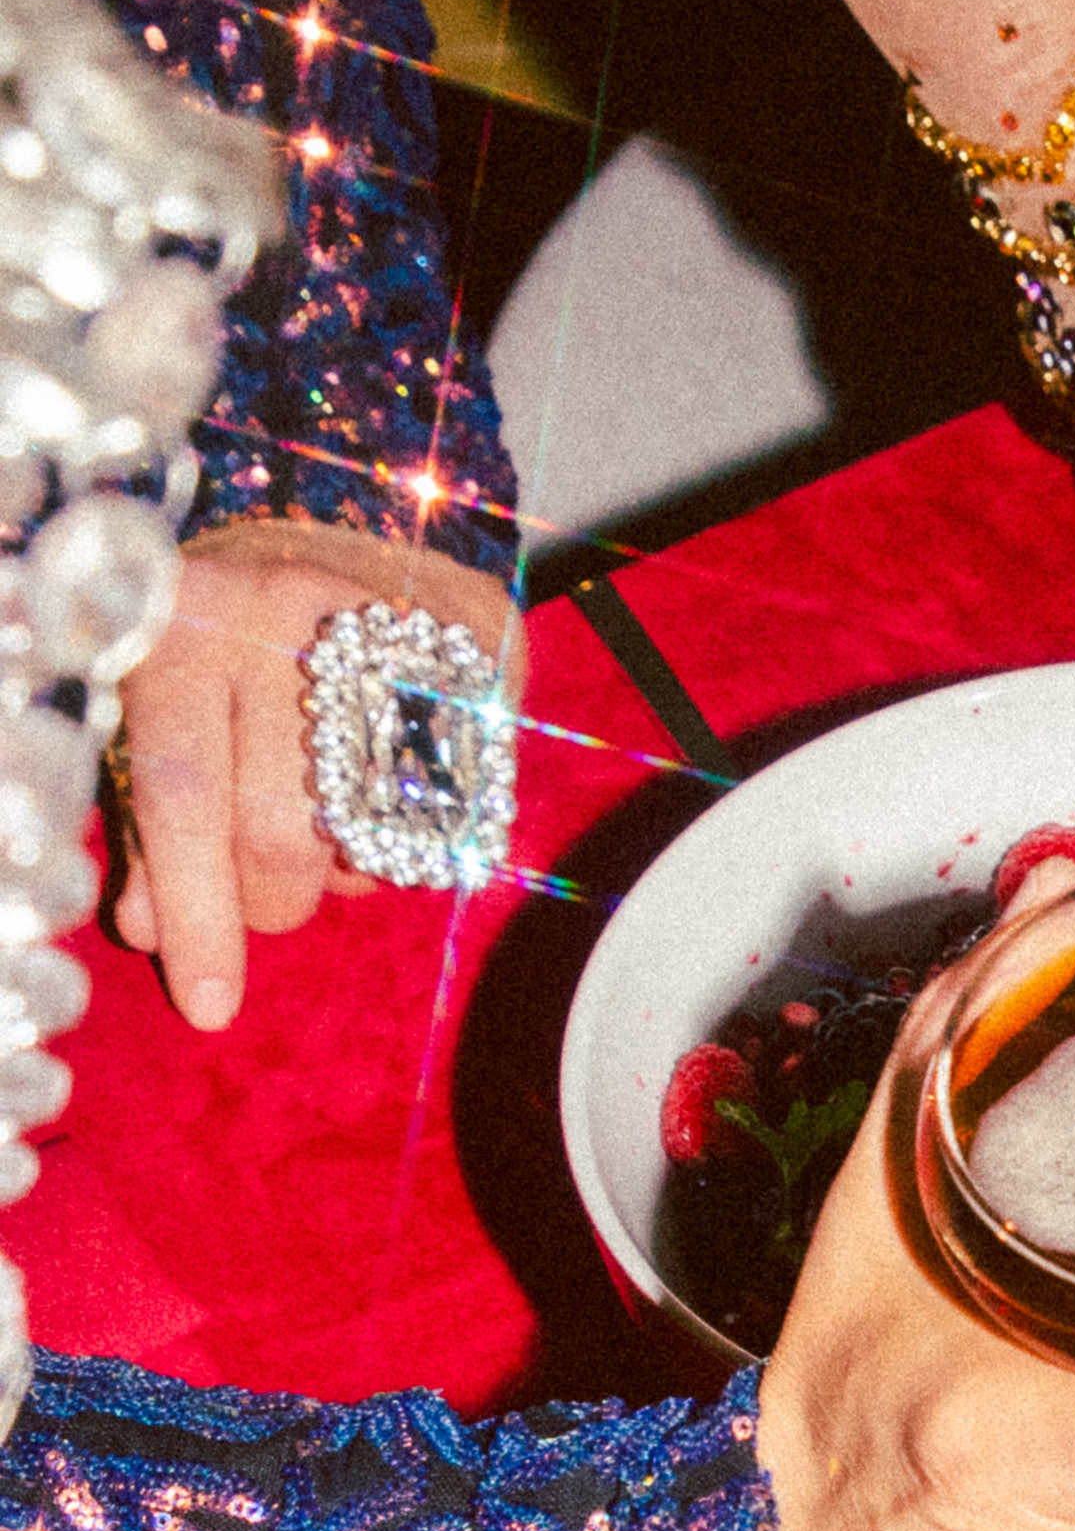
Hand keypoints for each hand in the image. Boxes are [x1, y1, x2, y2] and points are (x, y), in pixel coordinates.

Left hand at [110, 521, 521, 1030]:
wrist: (345, 523)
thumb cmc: (231, 647)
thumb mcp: (164, 716)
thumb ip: (148, 822)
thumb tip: (151, 928)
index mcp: (176, 625)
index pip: (182, 793)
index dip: (196, 910)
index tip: (210, 1006)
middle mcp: (273, 610)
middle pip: (279, 827)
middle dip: (276, 898)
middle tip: (274, 895)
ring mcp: (381, 619)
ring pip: (371, 828)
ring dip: (349, 871)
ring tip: (331, 831)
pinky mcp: (470, 644)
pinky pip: (455, 805)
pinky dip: (422, 841)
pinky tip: (395, 805)